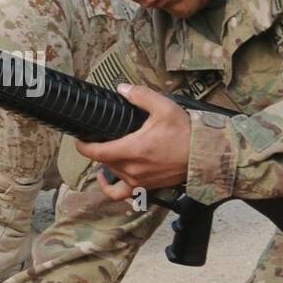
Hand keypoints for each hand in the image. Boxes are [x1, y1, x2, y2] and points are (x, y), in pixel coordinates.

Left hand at [75, 84, 190, 200]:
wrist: (204, 155)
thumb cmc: (185, 133)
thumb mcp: (163, 107)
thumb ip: (140, 96)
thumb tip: (122, 89)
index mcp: (132, 149)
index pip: (96, 152)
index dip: (83, 146)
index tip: (78, 138)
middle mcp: (132, 169)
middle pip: (103, 161)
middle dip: (97, 149)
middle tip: (97, 137)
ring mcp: (139, 181)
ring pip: (112, 173)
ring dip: (107, 163)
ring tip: (108, 151)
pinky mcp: (147, 187)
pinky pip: (122, 194)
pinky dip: (111, 189)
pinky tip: (108, 179)